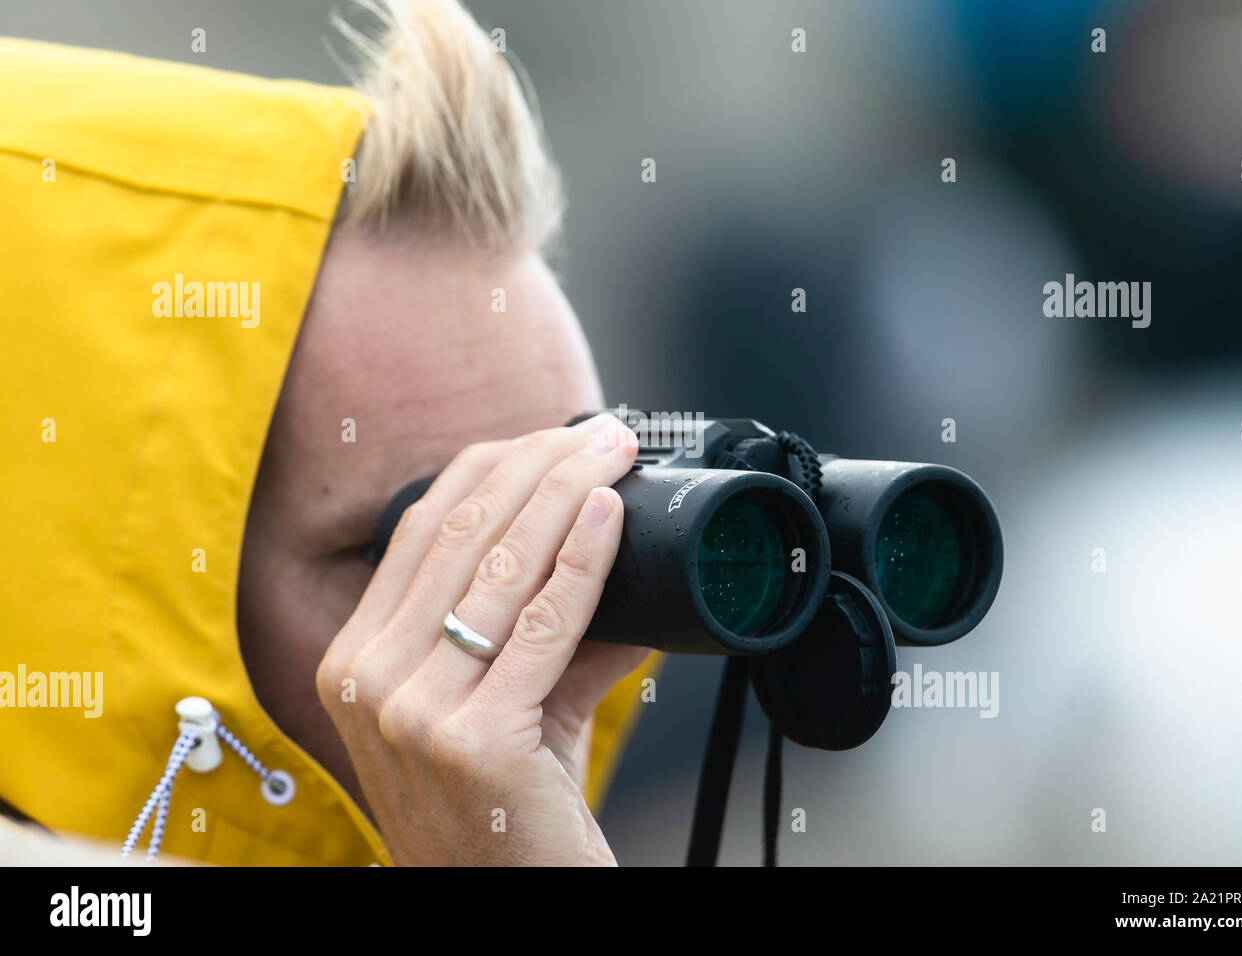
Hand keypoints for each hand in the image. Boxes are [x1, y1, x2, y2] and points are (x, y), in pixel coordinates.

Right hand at [316, 414, 648, 864]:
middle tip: (605, 431)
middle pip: (464, 532)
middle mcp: (367, 678)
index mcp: (355, 659)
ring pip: (504, 566)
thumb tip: (610, 550)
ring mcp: (412, 710)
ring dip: (570, 493)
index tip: (553, 438)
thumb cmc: (503, 807)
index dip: (493, 468)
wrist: (505, 905)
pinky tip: (610, 514)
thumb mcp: (504, 704)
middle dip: (542, 465)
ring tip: (617, 453)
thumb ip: (545, 632)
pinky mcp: (473, 739)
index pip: (422, 528)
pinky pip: (543, 625)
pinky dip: (583, 561)